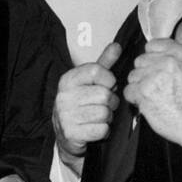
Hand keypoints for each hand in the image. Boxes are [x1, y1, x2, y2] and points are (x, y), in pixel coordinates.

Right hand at [53, 41, 122, 173]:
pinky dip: (103, 131)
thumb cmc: (82, 105)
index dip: (109, 80)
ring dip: (107, 118)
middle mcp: (64, 96)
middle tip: (104, 105)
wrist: (66, 135)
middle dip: (111, 102)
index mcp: (68, 80)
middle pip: (104, 94)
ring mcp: (65, 115)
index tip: (107, 85)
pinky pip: (101, 129)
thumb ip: (104, 63)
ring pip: (104, 113)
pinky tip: (95, 129)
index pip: (97, 71)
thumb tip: (116, 46)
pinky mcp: (71, 133)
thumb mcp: (91, 81)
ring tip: (98, 117)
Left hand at [123, 19, 181, 161]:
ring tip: (157, 97)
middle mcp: (165, 61)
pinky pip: (129, 91)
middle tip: (160, 88)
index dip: (153, 59)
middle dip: (146, 74)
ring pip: (133, 76)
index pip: (151, 46)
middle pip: (140, 62)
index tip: (160, 71)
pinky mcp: (144, 92)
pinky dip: (136, 100)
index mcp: (178, 52)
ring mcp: (153, 76)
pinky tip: (149, 104)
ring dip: (140, 88)